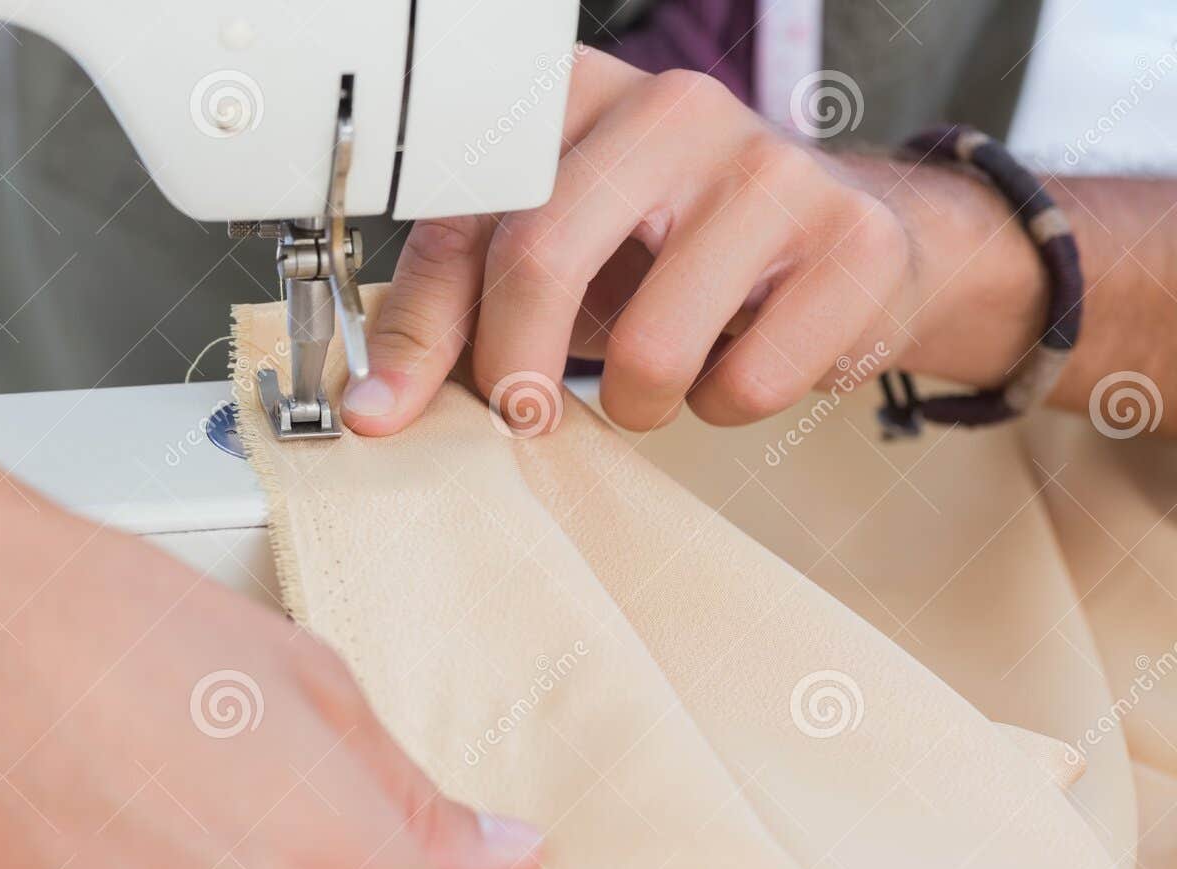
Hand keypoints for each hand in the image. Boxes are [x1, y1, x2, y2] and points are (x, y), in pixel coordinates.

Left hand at [342, 50, 1038, 435]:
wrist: (836, 246)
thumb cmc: (663, 253)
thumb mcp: (543, 260)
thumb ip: (448, 315)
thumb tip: (373, 410)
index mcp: (572, 96)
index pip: (460, 213)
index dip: (421, 332)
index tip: (391, 414)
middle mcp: (670, 106)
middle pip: (540, 261)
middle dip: (517, 379)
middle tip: (528, 415)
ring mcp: (770, 168)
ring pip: (650, 349)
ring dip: (635, 403)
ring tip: (653, 374)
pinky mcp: (852, 244)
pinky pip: (747, 385)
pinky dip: (723, 408)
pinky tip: (735, 360)